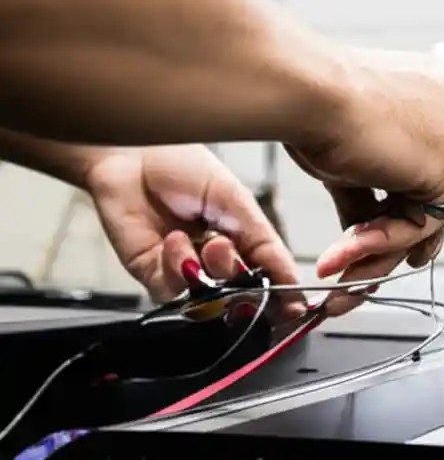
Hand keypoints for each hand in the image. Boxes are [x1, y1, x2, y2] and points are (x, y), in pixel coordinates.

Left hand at [84, 145, 301, 308]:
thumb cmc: (183, 165)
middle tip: (234, 251)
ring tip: (211, 242)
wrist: (131, 151)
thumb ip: (266, 246)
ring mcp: (182, 271)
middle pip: (239, 300)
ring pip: (207, 302)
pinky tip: (176, 240)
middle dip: (243, 285)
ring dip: (214, 275)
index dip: (280, 299)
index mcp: (242, 246)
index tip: (293, 309)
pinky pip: (171, 292)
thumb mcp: (238, 203)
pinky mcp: (150, 273)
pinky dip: (178, 268)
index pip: (267, 282)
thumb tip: (295, 283)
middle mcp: (213, 264)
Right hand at [288, 50, 443, 313]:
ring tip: (337, 274)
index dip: (402, 204)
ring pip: (422, 213)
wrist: (305, 90)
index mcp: (432, 89)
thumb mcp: (344, 151)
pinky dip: (378, 243)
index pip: (424, 160)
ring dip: (375, 250)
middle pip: (425, 190)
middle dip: (386, 239)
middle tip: (356, 273)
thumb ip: (364, 188)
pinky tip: (342, 254)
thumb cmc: (309, 103)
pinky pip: (419, 224)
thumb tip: (363, 230)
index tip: (384, 239)